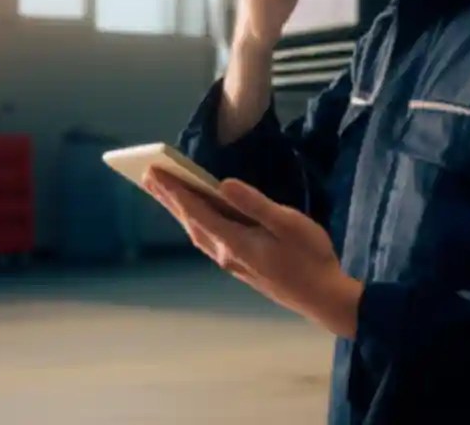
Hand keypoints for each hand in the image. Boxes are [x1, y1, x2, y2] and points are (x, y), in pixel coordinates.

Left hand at [141, 167, 362, 338]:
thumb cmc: (310, 256)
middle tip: (147, 175)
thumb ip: (254, 204)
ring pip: (196, 232)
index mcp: (235, 241)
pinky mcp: (240, 266)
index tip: (154, 171)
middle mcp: (226, 254)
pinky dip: (194, 222)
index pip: (197, 211)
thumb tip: (223, 184)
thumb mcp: (288, 223)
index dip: (174, 190)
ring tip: (163, 192)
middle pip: (190, 221)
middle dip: (169, 198)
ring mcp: (231, 262)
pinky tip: (195, 216)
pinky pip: (207, 239)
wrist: (322, 297)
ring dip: (179, 211)